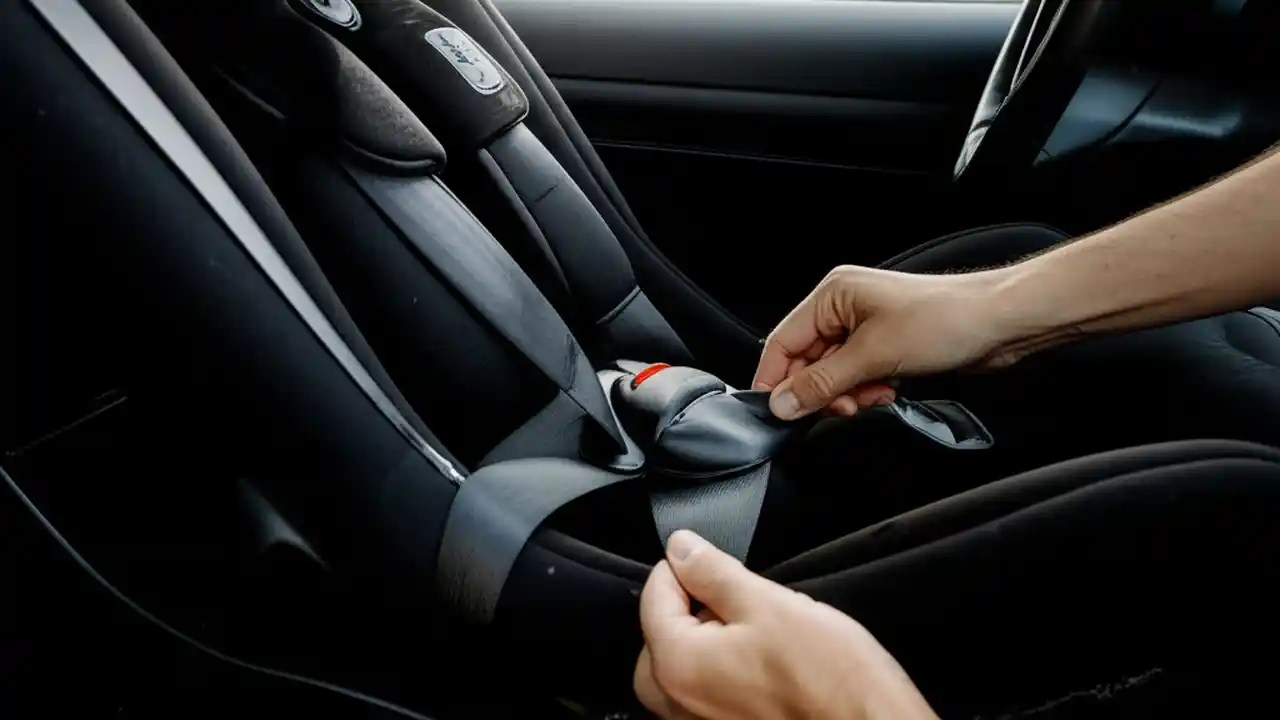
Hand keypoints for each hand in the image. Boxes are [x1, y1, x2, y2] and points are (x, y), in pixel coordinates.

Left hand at [634, 530, 937, 719]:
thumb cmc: (828, 677)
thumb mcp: (769, 604)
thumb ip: (714, 573)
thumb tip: (680, 547)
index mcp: (677, 666)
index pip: (653, 598)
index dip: (683, 567)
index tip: (713, 559)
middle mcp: (678, 704)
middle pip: (660, 639)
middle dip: (688, 609)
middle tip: (736, 597)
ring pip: (681, 671)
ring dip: (704, 644)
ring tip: (754, 632)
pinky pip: (705, 698)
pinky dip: (720, 675)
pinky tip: (762, 666)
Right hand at [753, 265, 1017, 419]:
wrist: (1000, 323)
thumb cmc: (946, 319)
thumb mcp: (875, 356)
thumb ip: (823, 382)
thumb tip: (782, 402)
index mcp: (833, 294)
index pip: (782, 342)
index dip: (776, 380)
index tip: (776, 412)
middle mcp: (844, 308)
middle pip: (806, 361)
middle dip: (823, 390)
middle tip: (842, 407)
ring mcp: (865, 327)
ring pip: (832, 374)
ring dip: (848, 394)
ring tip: (874, 395)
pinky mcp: (884, 346)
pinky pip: (857, 377)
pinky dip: (866, 391)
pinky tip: (887, 391)